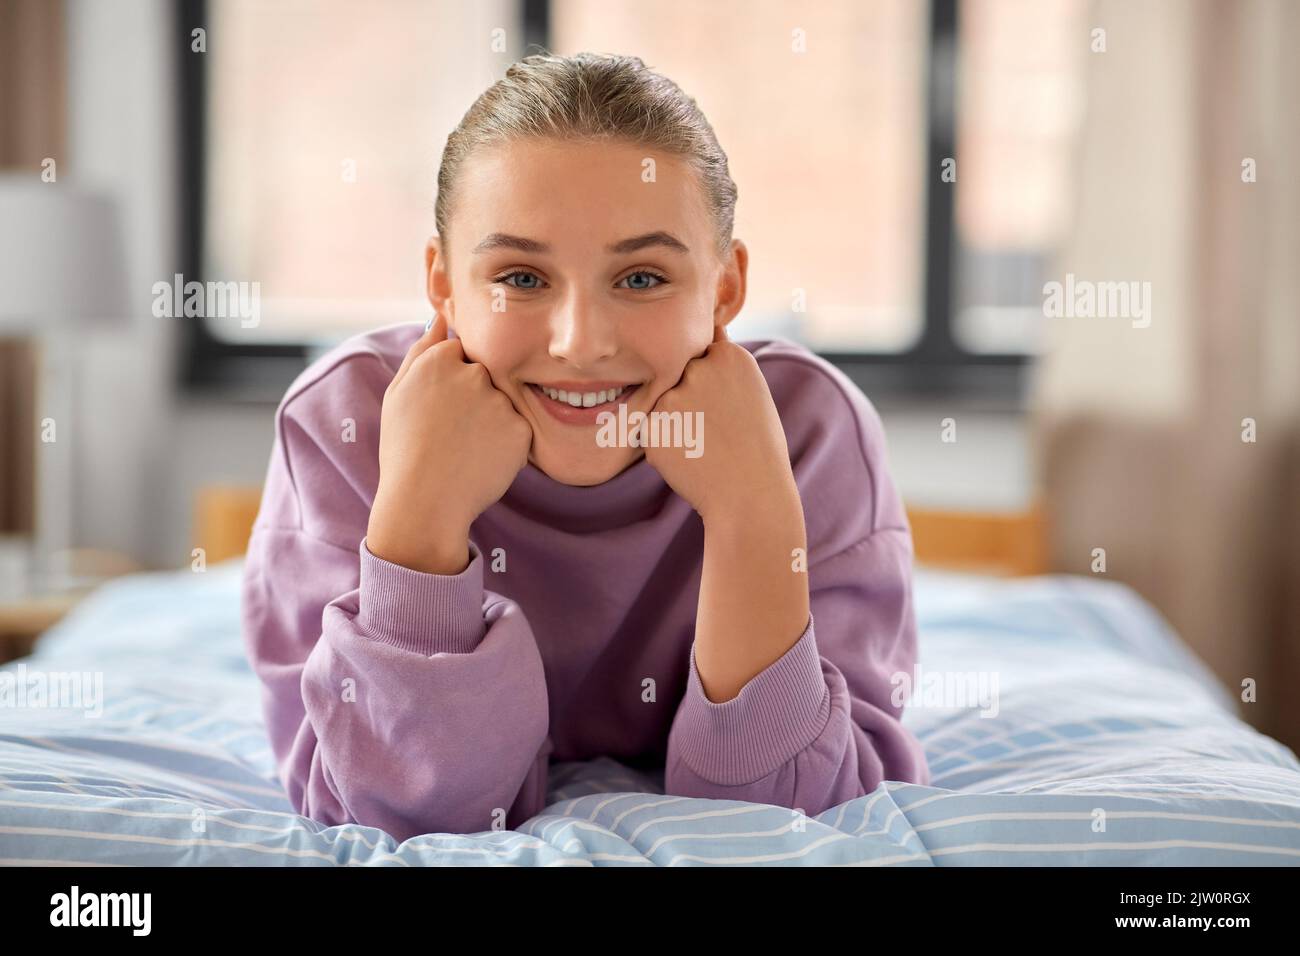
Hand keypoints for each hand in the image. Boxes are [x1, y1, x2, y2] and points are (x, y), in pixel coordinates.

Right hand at [366, 314, 532, 572]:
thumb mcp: (398, 394)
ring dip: (490, 421)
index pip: (461, 352)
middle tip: (452, 433)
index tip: (440, 409)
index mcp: (439, 358)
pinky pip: (517, 428)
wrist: (424, 501)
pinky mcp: (520, 428)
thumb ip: (422, 349)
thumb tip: (442, 315)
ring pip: (503, 402)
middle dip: (474, 399)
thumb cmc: (404, 448)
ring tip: (464, 449)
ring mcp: (499, 400)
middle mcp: (473, 373)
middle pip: (485, 375)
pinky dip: (504, 444)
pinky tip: (481, 460)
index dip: (450, 382)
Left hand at [643, 324, 798, 525]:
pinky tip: (692, 457)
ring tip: (706, 445)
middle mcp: (698, 369)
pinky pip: (653, 429)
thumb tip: (703, 330)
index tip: (724, 404)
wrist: (750, 496)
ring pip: (663, 403)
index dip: (711, 381)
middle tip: (716, 429)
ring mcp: (672, 398)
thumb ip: (721, 363)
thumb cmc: (757, 446)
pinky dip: (667, 444)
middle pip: (678, 375)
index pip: (701, 352)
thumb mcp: (750, 391)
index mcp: (729, 355)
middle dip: (690, 399)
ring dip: (677, 423)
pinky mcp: (652, 427)